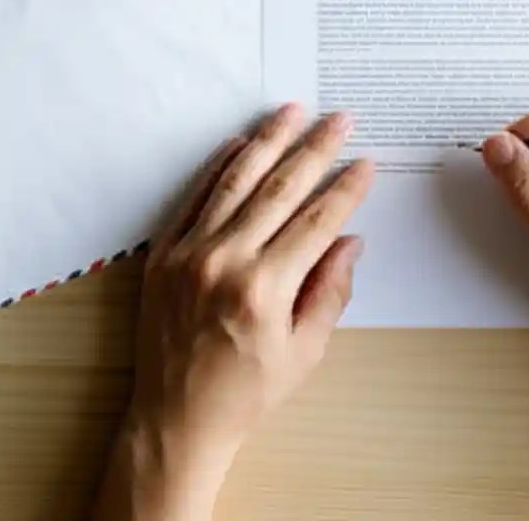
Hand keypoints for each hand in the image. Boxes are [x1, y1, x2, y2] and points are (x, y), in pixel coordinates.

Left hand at [96, 103, 373, 520]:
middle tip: (340, 120)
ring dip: (267, 141)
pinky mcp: (163, 255)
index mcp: (265, 290)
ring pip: (235, 182)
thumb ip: (330, 292)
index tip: (365, 163)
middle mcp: (224, 263)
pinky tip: (240, 143)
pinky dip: (217, 167)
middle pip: (279, 190)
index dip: (345, 189)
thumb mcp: (304, 352)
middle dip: (315, 149)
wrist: (176, 418)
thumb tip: (349, 240)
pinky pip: (193, 198)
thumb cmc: (247, 393)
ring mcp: (188, 254)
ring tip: (292, 111)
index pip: (317, 222)